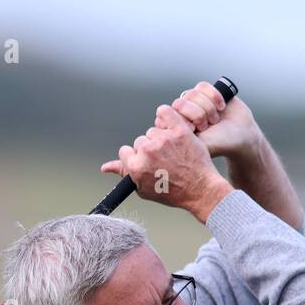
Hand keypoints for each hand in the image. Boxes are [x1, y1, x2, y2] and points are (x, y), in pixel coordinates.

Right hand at [100, 105, 230, 219]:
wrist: (200, 190)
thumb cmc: (172, 193)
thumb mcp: (144, 189)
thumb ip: (125, 174)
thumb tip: (105, 167)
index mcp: (135, 166)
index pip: (125, 151)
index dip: (136, 157)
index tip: (148, 163)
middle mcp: (147, 151)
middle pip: (141, 141)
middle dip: (150, 149)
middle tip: (165, 160)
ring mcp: (163, 140)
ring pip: (154, 130)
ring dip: (161, 137)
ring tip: (174, 152)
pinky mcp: (179, 131)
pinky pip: (165, 112)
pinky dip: (167, 115)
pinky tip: (171, 126)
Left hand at [165, 82, 262, 159]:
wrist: (242, 136)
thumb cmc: (220, 144)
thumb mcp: (197, 145)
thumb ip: (178, 138)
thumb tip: (159, 129)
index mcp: (177, 128)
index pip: (168, 114)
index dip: (184, 121)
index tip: (195, 131)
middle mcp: (183, 114)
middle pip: (181, 103)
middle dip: (198, 115)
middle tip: (208, 127)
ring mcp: (194, 102)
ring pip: (192, 94)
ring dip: (208, 107)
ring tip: (216, 120)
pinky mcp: (206, 92)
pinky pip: (202, 86)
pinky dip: (214, 96)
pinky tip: (221, 106)